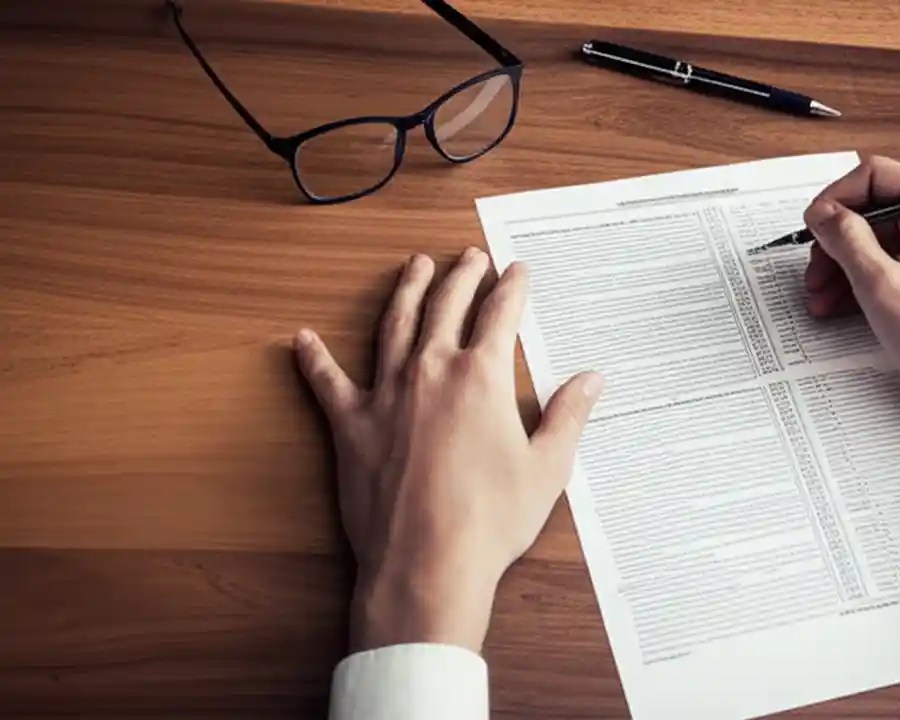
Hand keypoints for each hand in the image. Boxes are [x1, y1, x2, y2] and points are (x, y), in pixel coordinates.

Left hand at [295, 249, 603, 652]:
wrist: (427, 562)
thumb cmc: (491, 520)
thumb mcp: (547, 467)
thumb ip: (568, 415)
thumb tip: (591, 379)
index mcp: (482, 376)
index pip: (501, 314)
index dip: (512, 287)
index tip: (517, 270)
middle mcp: (431, 371)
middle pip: (446, 306)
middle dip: (461, 276)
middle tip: (469, 257)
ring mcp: (386, 395)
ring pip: (394, 326)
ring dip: (405, 292)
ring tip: (413, 267)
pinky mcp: (351, 426)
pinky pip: (327, 383)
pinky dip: (314, 359)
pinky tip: (302, 339)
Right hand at [804, 156, 899, 465]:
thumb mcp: (882, 287)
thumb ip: (847, 241)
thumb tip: (821, 213)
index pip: (877, 176)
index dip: (837, 198)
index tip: (812, 227)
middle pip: (874, 211)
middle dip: (836, 242)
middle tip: (812, 274)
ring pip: (877, 242)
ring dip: (842, 266)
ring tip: (819, 299)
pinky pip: (890, 266)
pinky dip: (862, 282)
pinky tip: (837, 306)